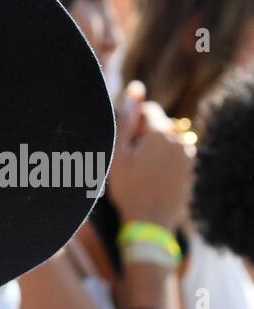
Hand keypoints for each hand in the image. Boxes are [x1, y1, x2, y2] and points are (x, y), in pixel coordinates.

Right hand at [107, 81, 195, 229]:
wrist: (151, 221)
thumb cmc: (128, 188)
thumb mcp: (118, 153)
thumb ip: (126, 118)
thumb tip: (135, 87)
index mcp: (161, 132)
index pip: (147, 110)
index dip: (132, 123)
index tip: (123, 144)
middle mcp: (180, 139)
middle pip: (159, 125)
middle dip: (144, 135)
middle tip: (129, 160)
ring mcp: (188, 154)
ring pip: (167, 140)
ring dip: (154, 148)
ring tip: (140, 171)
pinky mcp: (190, 168)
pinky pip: (174, 154)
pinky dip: (163, 160)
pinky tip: (151, 178)